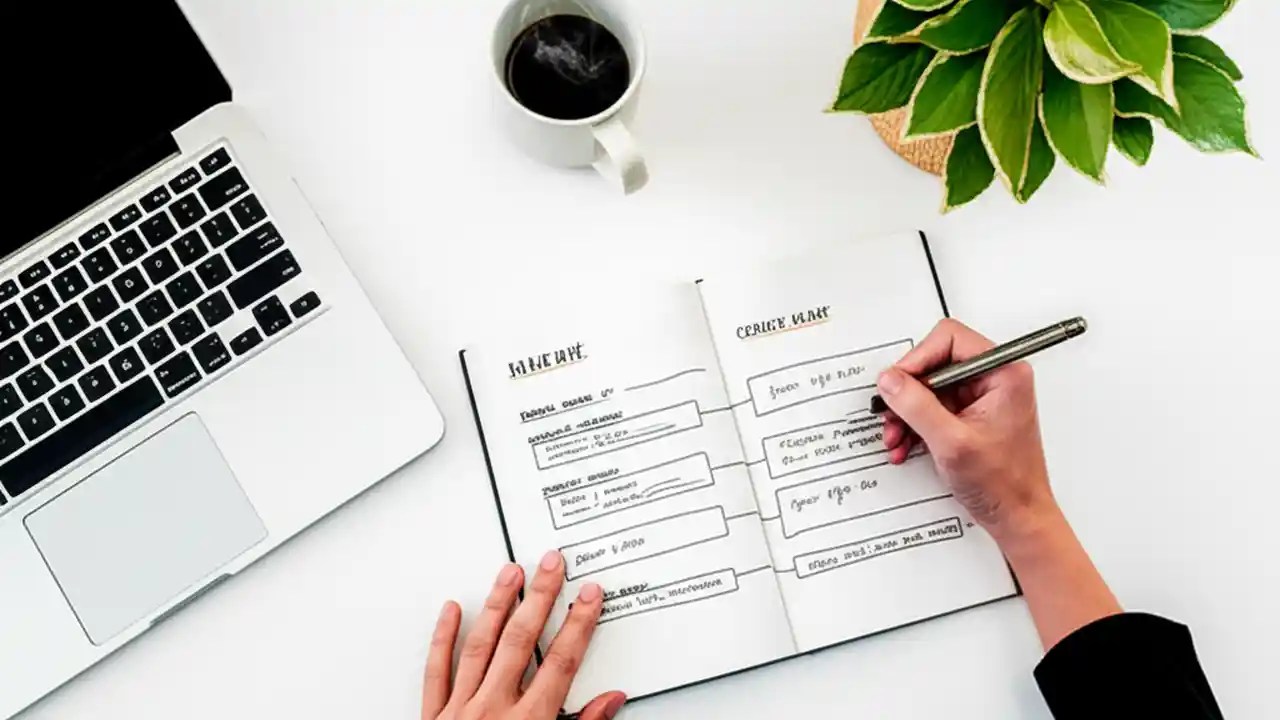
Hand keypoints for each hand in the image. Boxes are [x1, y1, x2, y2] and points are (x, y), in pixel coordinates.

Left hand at [423, 551, 625, 719]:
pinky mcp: (431, 719)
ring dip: (497, 604)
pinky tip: (452, 609)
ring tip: (510, 572)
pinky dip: (443, 638)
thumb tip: (611, 701)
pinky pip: (436, 671)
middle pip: (521, 641)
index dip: (578, 624)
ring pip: (479, 646)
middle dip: (540, 597)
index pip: (561, 662)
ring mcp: (459, 712)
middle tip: (552, 563)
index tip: (589, 595)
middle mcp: (493, 712)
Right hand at [878, 319, 1057, 542]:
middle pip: (934, 363)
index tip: (898, 382)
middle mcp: (994, 379)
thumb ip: (917, 406)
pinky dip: (914, 425)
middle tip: (893, 412)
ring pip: (927, 388)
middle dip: (907, 394)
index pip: (949, 339)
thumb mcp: (951, 442)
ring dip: (906, 413)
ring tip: (897, 434)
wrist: (1016, 517)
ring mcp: (981, 397)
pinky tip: (906, 442)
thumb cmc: (1005, 484)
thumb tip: (890, 380)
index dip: (917, 359)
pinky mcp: (969, 415)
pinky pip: (931, 408)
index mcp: (1003, 373)